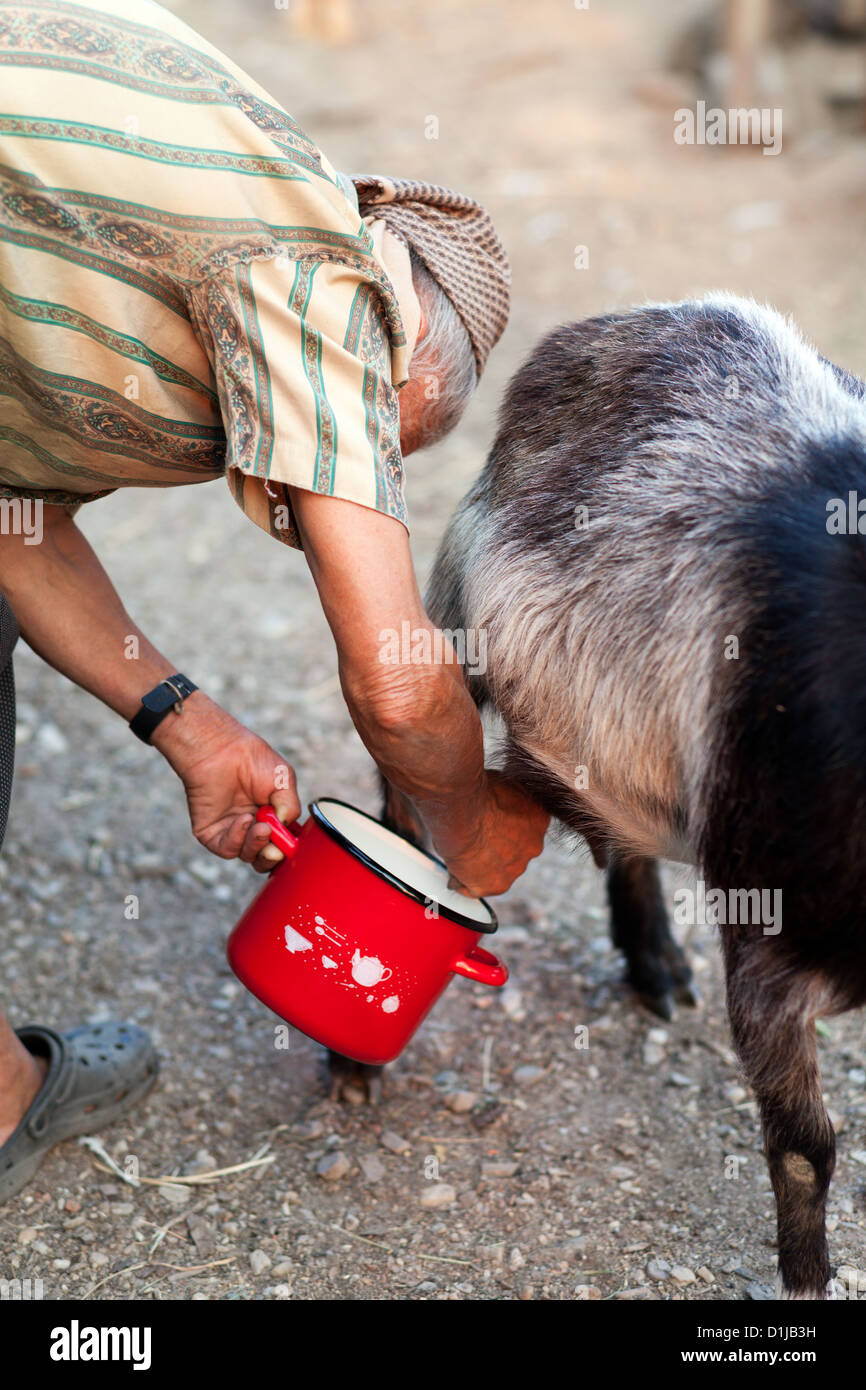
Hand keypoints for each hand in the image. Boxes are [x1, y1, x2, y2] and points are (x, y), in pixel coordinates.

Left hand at [154, 697, 299, 870]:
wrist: (221, 750)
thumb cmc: (253, 759)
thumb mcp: (284, 782)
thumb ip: (291, 808)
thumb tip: (287, 831)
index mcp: (272, 817)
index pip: (282, 845)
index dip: (288, 849)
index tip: (291, 844)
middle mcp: (252, 827)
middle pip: (263, 858)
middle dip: (271, 857)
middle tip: (275, 848)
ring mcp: (231, 831)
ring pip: (246, 855)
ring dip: (256, 844)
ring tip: (260, 825)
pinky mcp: (211, 833)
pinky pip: (226, 848)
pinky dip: (237, 838)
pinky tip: (244, 819)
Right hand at [438, 771, 548, 898]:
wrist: (462, 808)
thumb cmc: (476, 790)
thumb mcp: (502, 784)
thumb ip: (507, 799)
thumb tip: (497, 802)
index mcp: (539, 819)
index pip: (523, 829)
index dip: (501, 827)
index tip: (485, 822)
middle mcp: (534, 846)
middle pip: (511, 852)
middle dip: (492, 848)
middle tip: (469, 836)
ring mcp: (516, 868)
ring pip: (494, 871)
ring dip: (478, 864)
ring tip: (458, 847)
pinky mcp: (496, 886)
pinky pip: (474, 887)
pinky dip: (461, 879)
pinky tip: (453, 862)